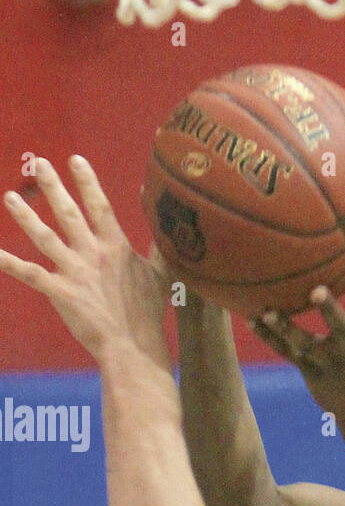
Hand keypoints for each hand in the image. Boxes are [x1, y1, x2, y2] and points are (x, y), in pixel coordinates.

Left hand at [0, 156, 168, 363]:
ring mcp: (75, 271)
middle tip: (38, 164)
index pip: (100, 206)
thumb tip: (168, 233)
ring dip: (26, 216)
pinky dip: (8, 263)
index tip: (75, 160)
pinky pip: (29, 274)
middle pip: (69, 214)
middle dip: (52, 187)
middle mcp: (93, 253)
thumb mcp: (160, 277)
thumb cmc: (148, 313)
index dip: (87, 182)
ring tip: (9, 197)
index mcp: (117, 247)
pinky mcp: (60, 292)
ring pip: (44, 237)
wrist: (133, 345)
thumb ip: (158, 252)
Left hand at [252, 264, 344, 424]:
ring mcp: (329, 363)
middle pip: (339, 327)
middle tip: (316, 291)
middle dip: (329, 309)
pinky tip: (251, 321)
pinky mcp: (310, 372)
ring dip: (285, 328)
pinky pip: (286, 353)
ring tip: (267, 313)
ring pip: (304, 344)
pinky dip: (269, 337)